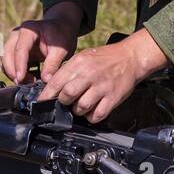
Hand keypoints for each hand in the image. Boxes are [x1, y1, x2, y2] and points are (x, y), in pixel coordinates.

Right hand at [2, 2, 82, 83]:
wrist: (60, 28)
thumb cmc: (61, 36)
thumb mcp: (61, 49)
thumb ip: (53, 64)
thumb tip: (45, 80)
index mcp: (28, 31)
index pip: (20, 49)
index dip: (19, 65)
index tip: (21, 78)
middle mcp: (17, 35)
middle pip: (7, 54)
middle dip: (13, 71)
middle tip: (25, 84)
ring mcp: (13, 43)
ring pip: (5, 60)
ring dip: (13, 73)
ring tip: (28, 82)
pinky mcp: (14, 51)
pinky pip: (9, 64)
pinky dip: (15, 73)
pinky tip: (27, 79)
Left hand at [38, 28, 167, 123]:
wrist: (130, 57)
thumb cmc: (104, 59)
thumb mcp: (83, 57)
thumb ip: (68, 71)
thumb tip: (51, 87)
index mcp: (79, 63)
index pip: (56, 82)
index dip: (47, 95)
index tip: (43, 102)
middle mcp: (90, 74)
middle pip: (67, 95)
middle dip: (63, 102)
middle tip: (66, 102)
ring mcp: (102, 87)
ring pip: (81, 107)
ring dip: (78, 110)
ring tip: (81, 105)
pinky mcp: (113, 98)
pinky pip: (97, 115)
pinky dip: (92, 117)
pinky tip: (93, 110)